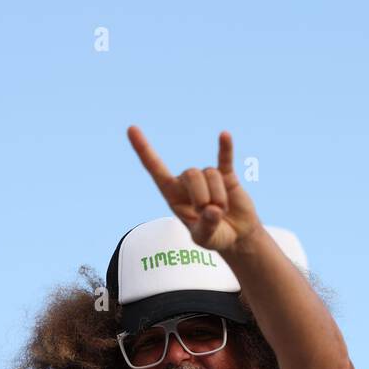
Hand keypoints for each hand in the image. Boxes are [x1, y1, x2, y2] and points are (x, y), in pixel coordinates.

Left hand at [127, 125, 262, 252]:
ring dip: (219, 197)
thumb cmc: (214, 236)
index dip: (143, 150)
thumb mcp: (206, 239)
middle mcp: (187, 182)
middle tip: (212, 213)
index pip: (155, 169)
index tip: (131, 128)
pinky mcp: (226, 175)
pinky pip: (225, 159)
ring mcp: (207, 177)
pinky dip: (225, 148)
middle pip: (191, 173)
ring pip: (211, 174)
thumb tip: (212, 210)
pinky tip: (224, 135)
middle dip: (202, 195)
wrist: (237, 234)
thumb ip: (206, 227)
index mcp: (173, 195)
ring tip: (223, 212)